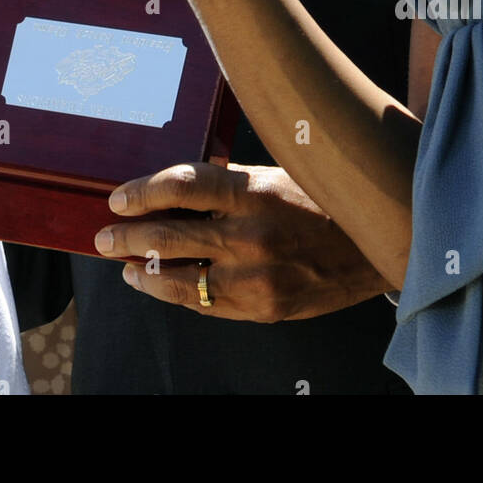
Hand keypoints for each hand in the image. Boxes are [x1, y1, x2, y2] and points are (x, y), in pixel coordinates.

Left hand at [92, 162, 389, 320]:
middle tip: (103, 236)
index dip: (143, 191)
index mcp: (254, 190)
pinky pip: (206, 303)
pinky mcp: (264, 308)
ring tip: (124, 266)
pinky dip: (176, 293)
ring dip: (143, 271)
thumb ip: (230, 182)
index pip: (182, 185)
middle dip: (128, 236)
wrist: (378, 246)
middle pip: (170, 234)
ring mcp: (257, 277)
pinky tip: (160, 285)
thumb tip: (176, 186)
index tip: (117, 198)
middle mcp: (251, 234)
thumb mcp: (278, 175)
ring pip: (180, 277)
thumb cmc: (323, 201)